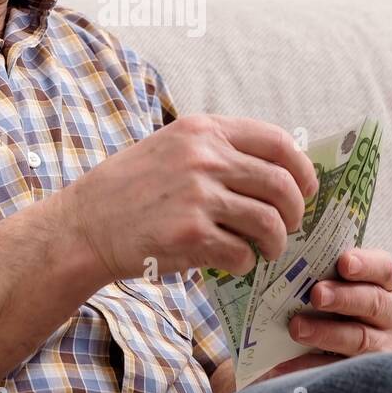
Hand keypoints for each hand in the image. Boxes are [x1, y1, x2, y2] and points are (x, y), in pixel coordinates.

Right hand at [52, 114, 318, 284]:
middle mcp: (204, 157)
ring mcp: (198, 196)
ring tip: (264, 250)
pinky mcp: (192, 234)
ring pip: (270, 222)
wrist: (84, 225)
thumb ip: (218, 150)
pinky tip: (231, 261)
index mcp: (203, 130)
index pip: (278, 142)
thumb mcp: (171, 148)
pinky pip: (242, 252)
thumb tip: (278, 170)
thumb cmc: (130, 189)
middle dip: (295, 211)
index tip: (307, 189)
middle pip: (282, 184)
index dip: (303, 169)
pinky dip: (245, 262)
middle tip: (289, 226)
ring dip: (275, 242)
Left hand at [256, 247, 391, 381]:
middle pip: (373, 303)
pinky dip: (312, 365)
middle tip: (316, 295)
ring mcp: (383, 347)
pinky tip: (287, 364)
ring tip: (298, 329)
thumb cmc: (336, 305)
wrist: (338, 349)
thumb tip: (292, 261)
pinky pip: (339, 370)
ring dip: (327, 333)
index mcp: (385, 284)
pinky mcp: (367, 375)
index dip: (366, 264)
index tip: (344, 262)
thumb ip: (325, 274)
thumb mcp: (337, 286)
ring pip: (359, 339)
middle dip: (344, 298)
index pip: (384, 269)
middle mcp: (391, 315)